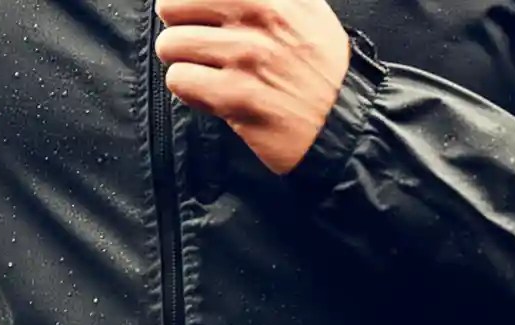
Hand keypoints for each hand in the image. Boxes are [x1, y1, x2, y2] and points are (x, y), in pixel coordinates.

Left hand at [154, 0, 350, 174]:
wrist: (343, 123)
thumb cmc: (321, 66)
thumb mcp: (306, 8)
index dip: (187, 1)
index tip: (197, 14)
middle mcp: (260, 18)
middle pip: (172, 5)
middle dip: (180, 26)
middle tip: (201, 42)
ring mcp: (247, 57)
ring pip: (171, 45)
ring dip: (184, 61)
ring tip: (209, 71)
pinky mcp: (237, 96)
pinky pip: (180, 80)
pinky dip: (190, 89)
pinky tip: (213, 93)